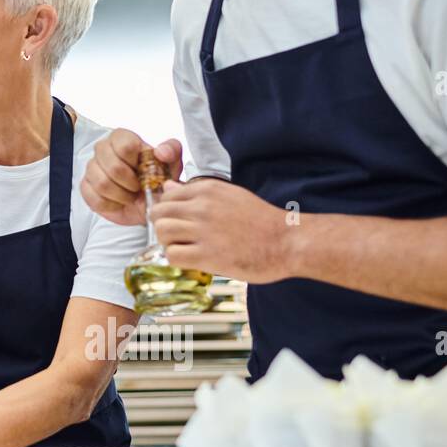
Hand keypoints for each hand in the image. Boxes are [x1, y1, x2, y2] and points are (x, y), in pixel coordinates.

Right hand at [81, 129, 183, 225]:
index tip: (145, 171)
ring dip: (122, 196)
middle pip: (113, 167)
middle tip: (139, 188)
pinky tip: (119, 202)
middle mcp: (103, 149)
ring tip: (130, 196)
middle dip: (131, 183)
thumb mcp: (171, 164)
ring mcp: (92, 168)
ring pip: (102, 184)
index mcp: (122, 137)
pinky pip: (94, 198)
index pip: (125, 146)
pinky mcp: (85, 186)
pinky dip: (112, 205)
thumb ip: (171, 151)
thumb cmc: (157, 179)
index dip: (137, 163)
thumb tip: (160, 152)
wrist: (147, 201)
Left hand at [150, 178, 295, 283]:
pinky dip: (176, 259)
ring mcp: (204, 231)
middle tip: (178, 237)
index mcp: (207, 190)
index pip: (167, 195)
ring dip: (168, 242)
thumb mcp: (230, 196)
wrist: (288, 242)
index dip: (168, 210)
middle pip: (158, 213)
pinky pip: (172, 255)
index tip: (178, 221)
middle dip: (163, 226)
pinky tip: (192, 260)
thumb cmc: (261, 220)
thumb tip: (168, 186)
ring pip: (162, 232)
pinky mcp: (207, 255)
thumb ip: (197, 192)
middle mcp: (202, 207)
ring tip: (185, 248)